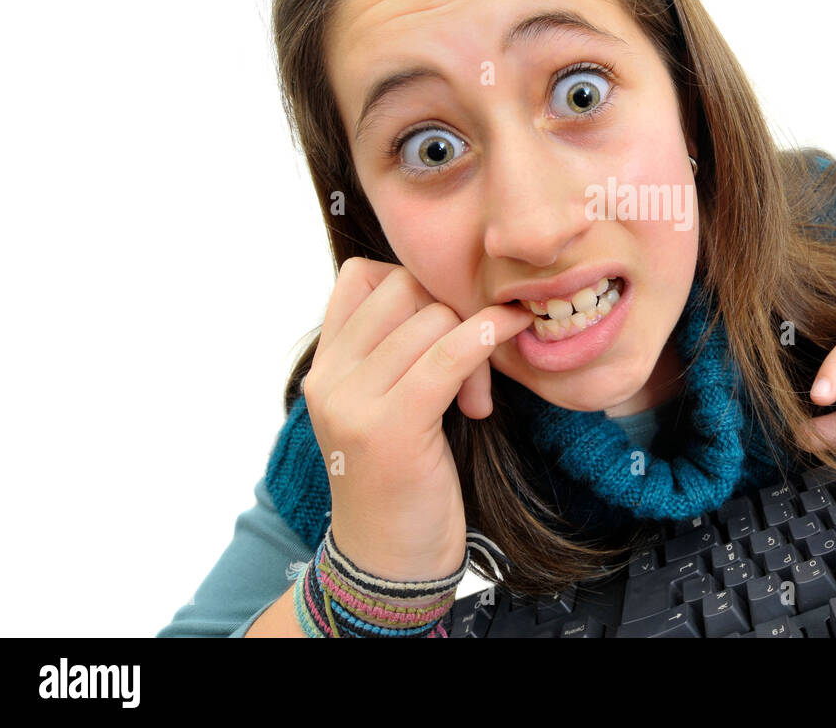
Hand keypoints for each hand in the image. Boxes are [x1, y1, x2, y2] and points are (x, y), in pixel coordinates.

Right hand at [302, 257, 533, 579]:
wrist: (391, 559)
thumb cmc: (405, 477)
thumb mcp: (387, 401)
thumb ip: (397, 349)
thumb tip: (454, 291)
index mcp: (325, 365)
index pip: (362, 275)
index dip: (415, 284)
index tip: (445, 326)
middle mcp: (329, 377)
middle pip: (404, 288)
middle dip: (452, 309)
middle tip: (475, 363)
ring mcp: (353, 402)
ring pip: (432, 317)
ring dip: (477, 340)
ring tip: (478, 395)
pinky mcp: (390, 427)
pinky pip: (448, 354)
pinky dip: (486, 335)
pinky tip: (510, 332)